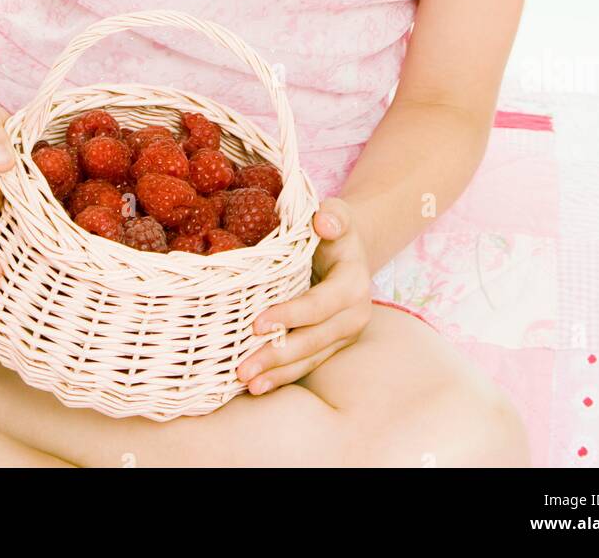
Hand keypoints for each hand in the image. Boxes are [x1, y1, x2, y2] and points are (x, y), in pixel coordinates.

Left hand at [235, 197, 372, 393]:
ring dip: (279, 374)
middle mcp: (355, 314)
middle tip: (243, 367)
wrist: (350, 249)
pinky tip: (260, 386)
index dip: (289, 316)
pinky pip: (309, 363)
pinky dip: (285, 376)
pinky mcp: (334, 345)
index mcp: (353, 283)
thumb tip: (323, 222)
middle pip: (313, 340)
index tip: (256, 324)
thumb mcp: (337, 213)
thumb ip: (332, 215)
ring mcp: (345, 334)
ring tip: (249, 383)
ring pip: (311, 358)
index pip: (319, 304)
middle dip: (277, 355)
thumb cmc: (333, 228)